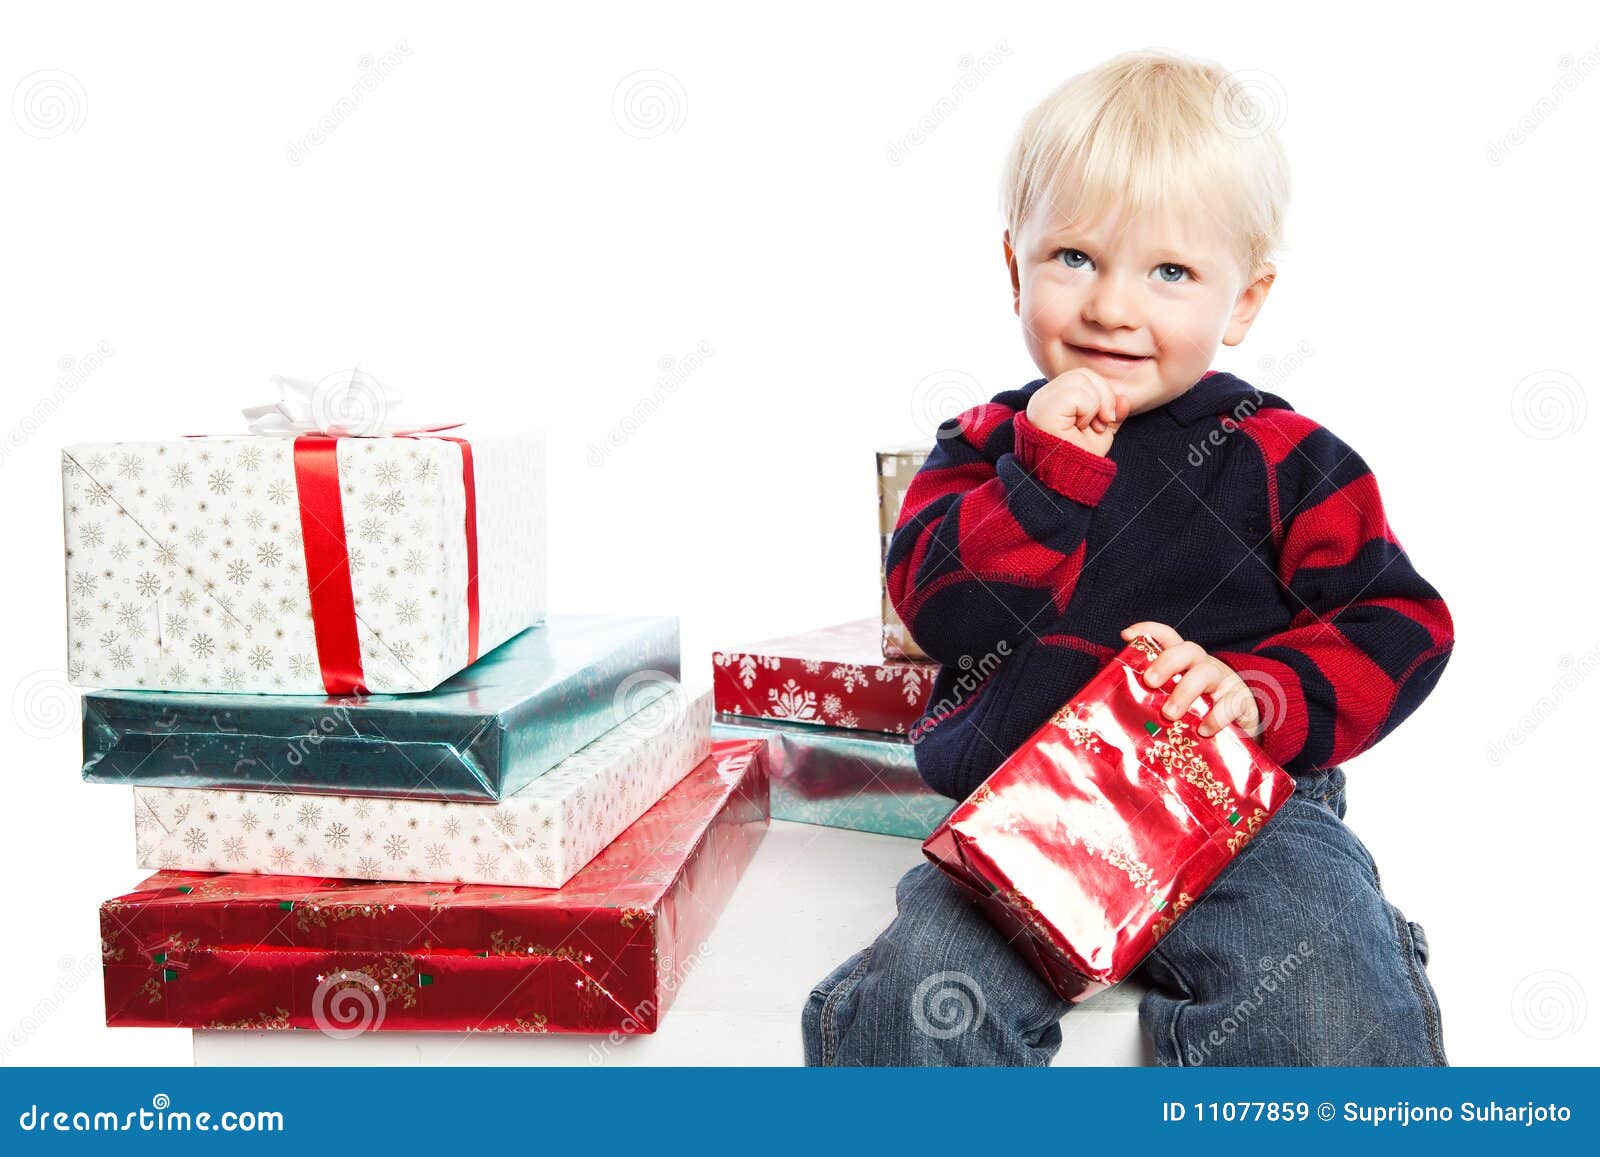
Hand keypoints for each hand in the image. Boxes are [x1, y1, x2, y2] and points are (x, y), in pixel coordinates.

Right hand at [1025, 368, 1131, 456]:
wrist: (1065, 482)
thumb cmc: (1078, 460)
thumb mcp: (1101, 433)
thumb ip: (1112, 412)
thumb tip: (1125, 398)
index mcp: (1055, 399)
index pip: (1084, 377)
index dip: (1102, 393)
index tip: (1104, 421)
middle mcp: (1044, 396)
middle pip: (1083, 374)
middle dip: (1103, 396)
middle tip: (1101, 423)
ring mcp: (1042, 401)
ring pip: (1081, 379)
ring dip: (1095, 404)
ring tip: (1089, 427)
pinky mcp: (1043, 408)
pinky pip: (1077, 393)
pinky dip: (1088, 410)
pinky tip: (1081, 427)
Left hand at [1120, 622, 1262, 739]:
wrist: (1243, 725)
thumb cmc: (1200, 711)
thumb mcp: (1177, 700)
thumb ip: (1153, 699)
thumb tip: (1116, 709)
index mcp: (1184, 663)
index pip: (1168, 637)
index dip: (1148, 631)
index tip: (1127, 635)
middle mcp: (1203, 666)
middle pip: (1187, 650)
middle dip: (1166, 662)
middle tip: (1149, 681)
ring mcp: (1224, 682)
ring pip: (1206, 674)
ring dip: (1185, 691)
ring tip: (1169, 714)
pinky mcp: (1241, 701)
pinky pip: (1231, 703)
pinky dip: (1217, 716)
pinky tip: (1203, 730)